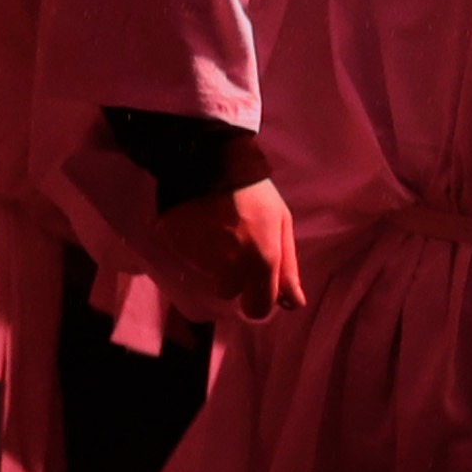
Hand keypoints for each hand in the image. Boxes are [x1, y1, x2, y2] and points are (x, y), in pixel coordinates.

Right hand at [161, 178, 302, 318]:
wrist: (209, 162)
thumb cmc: (254, 192)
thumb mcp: (281, 223)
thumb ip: (288, 268)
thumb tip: (294, 303)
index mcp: (261, 263)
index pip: (257, 309)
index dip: (259, 299)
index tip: (257, 284)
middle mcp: (229, 268)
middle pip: (229, 291)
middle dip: (233, 278)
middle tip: (236, 247)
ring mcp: (200, 259)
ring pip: (208, 273)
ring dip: (214, 259)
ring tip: (218, 228)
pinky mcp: (177, 248)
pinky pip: (189, 257)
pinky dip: (195, 246)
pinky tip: (202, 224)